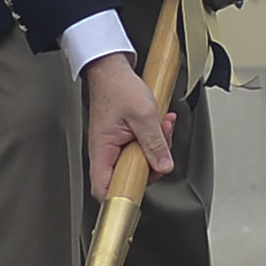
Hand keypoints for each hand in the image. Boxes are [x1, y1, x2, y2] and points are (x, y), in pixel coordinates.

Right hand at [83, 53, 180, 197]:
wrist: (112, 68)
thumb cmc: (118, 86)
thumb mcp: (143, 114)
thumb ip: (155, 143)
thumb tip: (163, 165)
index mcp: (102, 150)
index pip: (103, 189)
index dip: (119, 198)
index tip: (138, 194)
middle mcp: (106, 152)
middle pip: (129, 177)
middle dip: (152, 164)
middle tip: (162, 146)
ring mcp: (115, 146)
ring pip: (139, 162)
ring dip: (157, 147)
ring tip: (163, 128)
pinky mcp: (123, 139)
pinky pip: (141, 148)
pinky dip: (155, 139)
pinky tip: (161, 125)